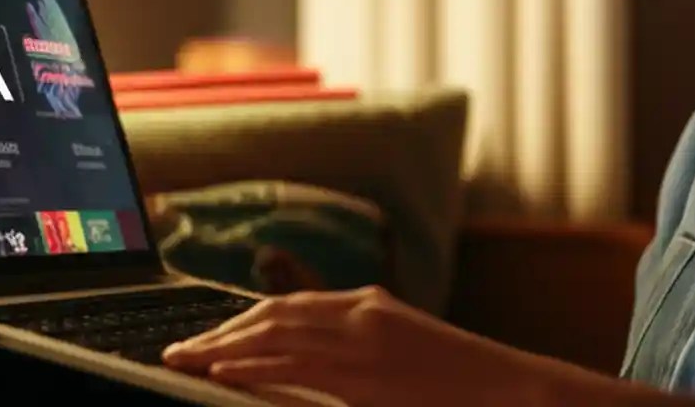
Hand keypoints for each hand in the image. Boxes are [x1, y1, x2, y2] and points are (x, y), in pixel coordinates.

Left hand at [161, 285, 545, 405]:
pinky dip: (251, 365)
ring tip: (187, 358)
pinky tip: (221, 372)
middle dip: (222, 330)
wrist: (511, 390)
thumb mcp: (403, 354)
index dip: (244, 319)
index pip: (289, 306)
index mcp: (368, 303)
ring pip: (274, 335)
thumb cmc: (461, 382)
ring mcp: (361, 339)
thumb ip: (358, 352)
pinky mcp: (363, 372)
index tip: (212, 335)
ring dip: (223, 346)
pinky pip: (292, 365)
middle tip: (184, 347)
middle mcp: (359, 312)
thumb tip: (309, 365)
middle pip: (272, 314)